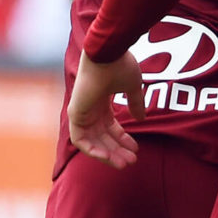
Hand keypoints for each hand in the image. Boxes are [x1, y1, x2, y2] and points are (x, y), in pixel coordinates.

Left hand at [65, 53, 145, 168]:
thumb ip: (136, 104)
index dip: (123, 140)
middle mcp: (91, 109)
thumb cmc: (119, 65)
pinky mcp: (76, 115)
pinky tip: (107, 157)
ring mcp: (82, 112)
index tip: (136, 149)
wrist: (107, 54)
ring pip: (92, 142)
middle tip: (131, 162)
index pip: (111, 128)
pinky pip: (80, 140)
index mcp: (101, 102)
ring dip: (107, 155)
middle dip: (117, 151)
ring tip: (123, 164)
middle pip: (102, 137)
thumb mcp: (132, 88)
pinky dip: (92, 151)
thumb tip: (141, 119)